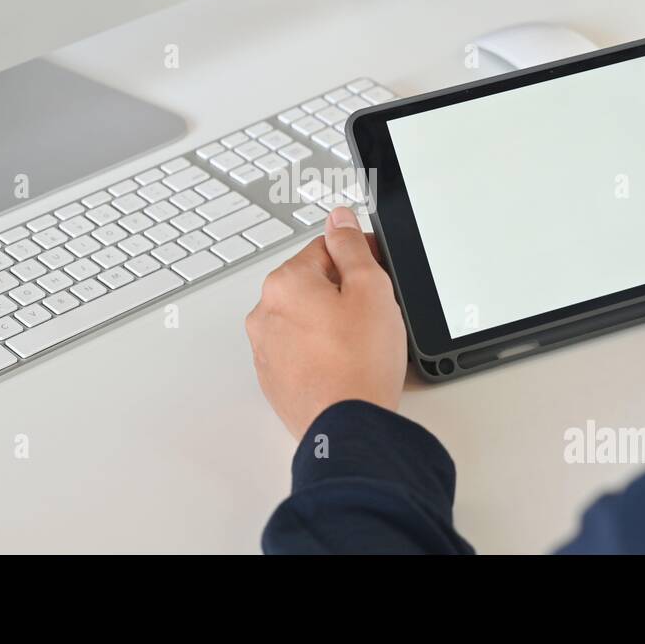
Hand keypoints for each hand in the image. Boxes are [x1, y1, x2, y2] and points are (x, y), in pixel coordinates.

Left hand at [245, 206, 407, 438]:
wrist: (347, 426)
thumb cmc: (359, 362)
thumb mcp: (370, 287)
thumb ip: (352, 246)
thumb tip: (338, 219)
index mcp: (284, 283)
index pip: (325, 248)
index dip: (359, 256)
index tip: (379, 272)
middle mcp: (265, 313)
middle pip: (312, 284)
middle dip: (343, 292)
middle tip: (374, 314)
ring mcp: (266, 349)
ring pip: (305, 318)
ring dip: (330, 322)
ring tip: (359, 344)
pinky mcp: (274, 378)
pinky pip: (300, 350)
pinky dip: (320, 352)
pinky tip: (345, 364)